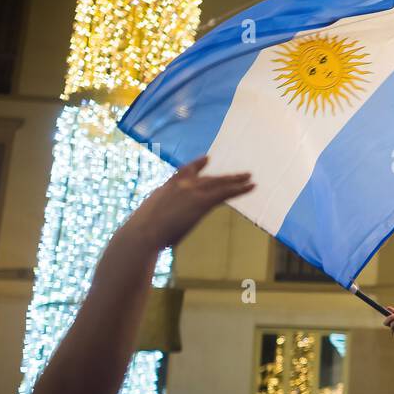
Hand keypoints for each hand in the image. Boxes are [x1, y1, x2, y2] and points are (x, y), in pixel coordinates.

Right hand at [121, 155, 252, 249]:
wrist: (143, 233)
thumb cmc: (141, 234)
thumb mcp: (148, 221)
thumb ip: (158, 219)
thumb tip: (156, 230)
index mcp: (166, 188)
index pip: (185, 172)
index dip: (197, 165)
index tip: (206, 159)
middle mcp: (180, 185)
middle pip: (207, 177)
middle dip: (223, 176)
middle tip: (238, 173)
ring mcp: (191, 191)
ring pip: (219, 183)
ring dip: (236, 180)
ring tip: (250, 177)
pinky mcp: (201, 201)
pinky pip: (225, 192)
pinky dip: (240, 189)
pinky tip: (251, 186)